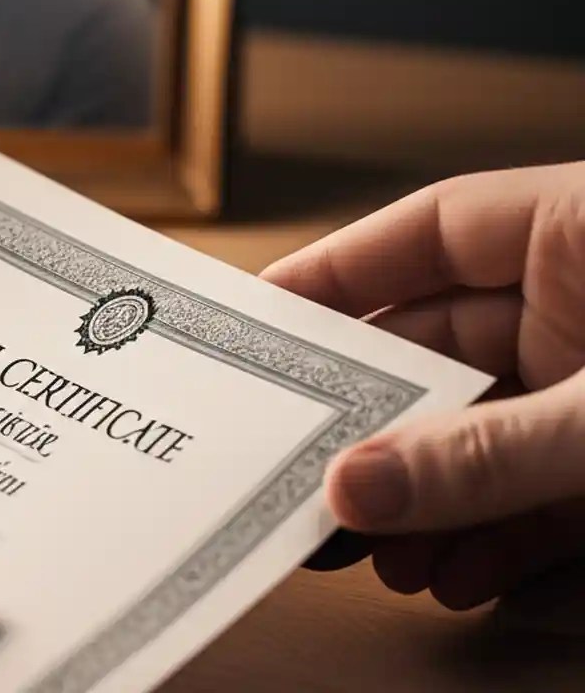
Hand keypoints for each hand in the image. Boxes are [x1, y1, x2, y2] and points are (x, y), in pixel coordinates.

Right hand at [263, 161, 584, 610]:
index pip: (431, 233)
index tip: (255, 320)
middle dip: (374, 427)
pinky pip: (540, 490)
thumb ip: (488, 455)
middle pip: (440, 352)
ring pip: (481, 432)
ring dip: (427, 499)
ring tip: (375, 553)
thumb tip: (353, 487)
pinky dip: (497, 535)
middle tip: (300, 474)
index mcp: (584, 233)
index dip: (339, 273)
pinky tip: (458, 575)